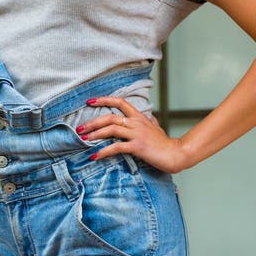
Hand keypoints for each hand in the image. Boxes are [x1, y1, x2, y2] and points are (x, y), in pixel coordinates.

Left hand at [77, 96, 191, 173]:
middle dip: (93, 122)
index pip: (120, 102)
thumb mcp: (156, 128)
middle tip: (80, 129)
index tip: (90, 101)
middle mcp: (136, 122)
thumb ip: (149, 122)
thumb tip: (148, 117)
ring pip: (111, 129)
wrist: (175, 154)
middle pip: (110, 117)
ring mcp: (137, 134)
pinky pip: (116, 147)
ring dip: (95, 134)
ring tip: (83, 139)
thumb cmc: (165, 143)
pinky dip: (103, 151)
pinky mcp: (137, 146)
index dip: (104, 100)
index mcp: (139, 116)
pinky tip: (94, 156)